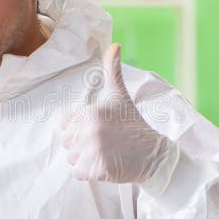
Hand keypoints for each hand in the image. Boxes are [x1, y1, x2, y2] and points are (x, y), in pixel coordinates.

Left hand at [61, 43, 171, 183]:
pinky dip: (89, 173)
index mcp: (90, 111)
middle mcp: (90, 129)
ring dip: (85, 160)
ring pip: (72, 159)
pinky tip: (105, 165)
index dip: (79, 129)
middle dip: (82, 146)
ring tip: (105, 153)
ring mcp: (94, 150)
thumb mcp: (120, 95)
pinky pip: (79, 173)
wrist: (153, 153)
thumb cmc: (133, 124)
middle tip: (104, 143)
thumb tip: (114, 44)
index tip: (98, 129)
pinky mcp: (98, 169)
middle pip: (67, 143)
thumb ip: (112, 70)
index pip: (65, 125)